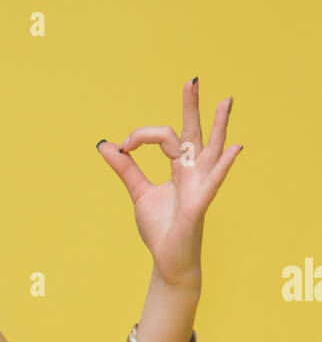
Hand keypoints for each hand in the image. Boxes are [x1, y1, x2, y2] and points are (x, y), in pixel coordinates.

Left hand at [97, 77, 241, 292]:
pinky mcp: (199, 203)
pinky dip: (224, 165)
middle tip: (192, 80)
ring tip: (226, 101)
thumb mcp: (139, 193)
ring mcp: (199, 185)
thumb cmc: (160, 228)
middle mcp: (192, 171)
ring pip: (210, 150)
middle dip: (191, 107)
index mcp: (179, 167)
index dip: (140, 137)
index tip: (122, 146)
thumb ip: (126, 169)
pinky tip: (235, 148)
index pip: (162, 137)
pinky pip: (213, 181)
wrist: (167, 261)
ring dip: (218, 126)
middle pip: (193, 133)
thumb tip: (105, 144)